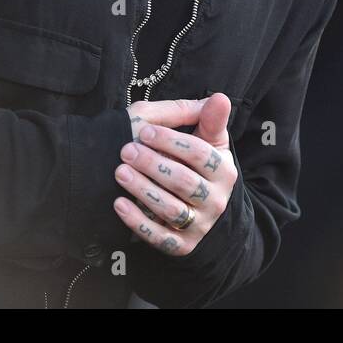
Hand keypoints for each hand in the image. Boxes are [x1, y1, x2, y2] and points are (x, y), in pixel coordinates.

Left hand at [112, 94, 237, 256]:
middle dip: (153, 165)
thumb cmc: (196, 163)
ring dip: (142, 190)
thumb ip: (208, 118)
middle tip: (126, 151)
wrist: (196, 207)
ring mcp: (199, 225)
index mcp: (223, 171)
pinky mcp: (182, 245)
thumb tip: (220, 97)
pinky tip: (119, 203)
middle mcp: (216, 200)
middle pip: (184, 181)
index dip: (171, 142)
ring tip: (119, 172)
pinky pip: (159, 237)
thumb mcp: (207, 140)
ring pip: (171, 209)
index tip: (145, 132)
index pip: (199, 154)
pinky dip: (137, 221)